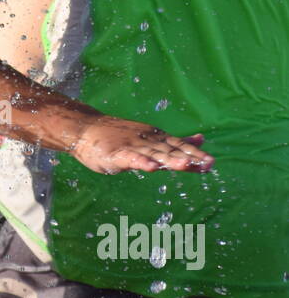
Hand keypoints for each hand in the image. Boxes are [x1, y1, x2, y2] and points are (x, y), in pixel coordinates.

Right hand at [71, 121, 212, 175]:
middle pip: (171, 151)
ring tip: (185, 165)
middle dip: (189, 158)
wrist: (86, 130)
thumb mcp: (151, 139)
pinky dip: (141, 162)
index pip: (180, 146)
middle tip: (207, 163)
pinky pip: (131, 158)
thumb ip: (175, 143)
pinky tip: (152, 167)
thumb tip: (201, 140)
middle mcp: (148, 141)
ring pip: (154, 154)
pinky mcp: (116, 154)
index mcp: (157, 139)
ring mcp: (132, 146)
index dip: (195, 154)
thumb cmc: (118, 137)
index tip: (210, 163)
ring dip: (170, 160)